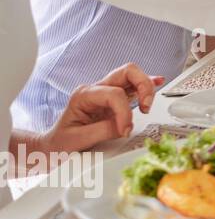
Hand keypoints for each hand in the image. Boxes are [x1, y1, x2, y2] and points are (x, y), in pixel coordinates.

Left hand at [39, 64, 164, 154]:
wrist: (53, 146)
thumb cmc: (60, 142)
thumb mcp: (77, 139)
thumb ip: (103, 130)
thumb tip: (125, 126)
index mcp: (84, 95)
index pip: (114, 94)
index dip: (124, 112)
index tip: (125, 130)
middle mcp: (96, 89)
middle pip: (127, 72)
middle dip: (142, 86)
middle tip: (145, 107)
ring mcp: (105, 92)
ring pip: (132, 75)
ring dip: (146, 87)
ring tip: (147, 105)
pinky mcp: (114, 99)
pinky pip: (133, 85)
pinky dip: (147, 84)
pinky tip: (158, 82)